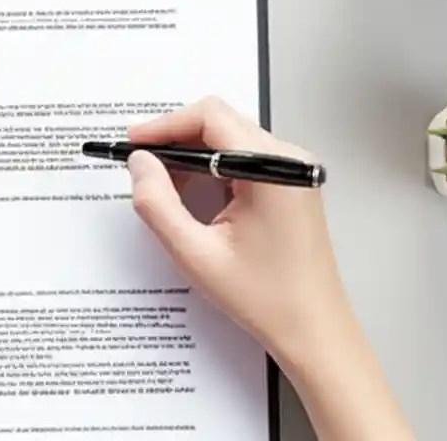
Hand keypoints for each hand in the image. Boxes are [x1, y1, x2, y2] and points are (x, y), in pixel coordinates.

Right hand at [125, 97, 345, 364]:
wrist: (314, 330)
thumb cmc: (264, 298)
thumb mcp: (196, 254)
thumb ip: (158, 204)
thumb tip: (138, 162)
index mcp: (273, 169)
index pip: (211, 117)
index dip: (165, 125)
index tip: (132, 143)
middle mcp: (290, 159)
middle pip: (220, 123)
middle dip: (175, 141)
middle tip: (140, 166)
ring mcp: (294, 170)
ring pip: (230, 140)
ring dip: (193, 157)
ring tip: (163, 189)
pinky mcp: (291, 184)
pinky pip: (243, 159)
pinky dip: (212, 170)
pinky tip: (192, 198)